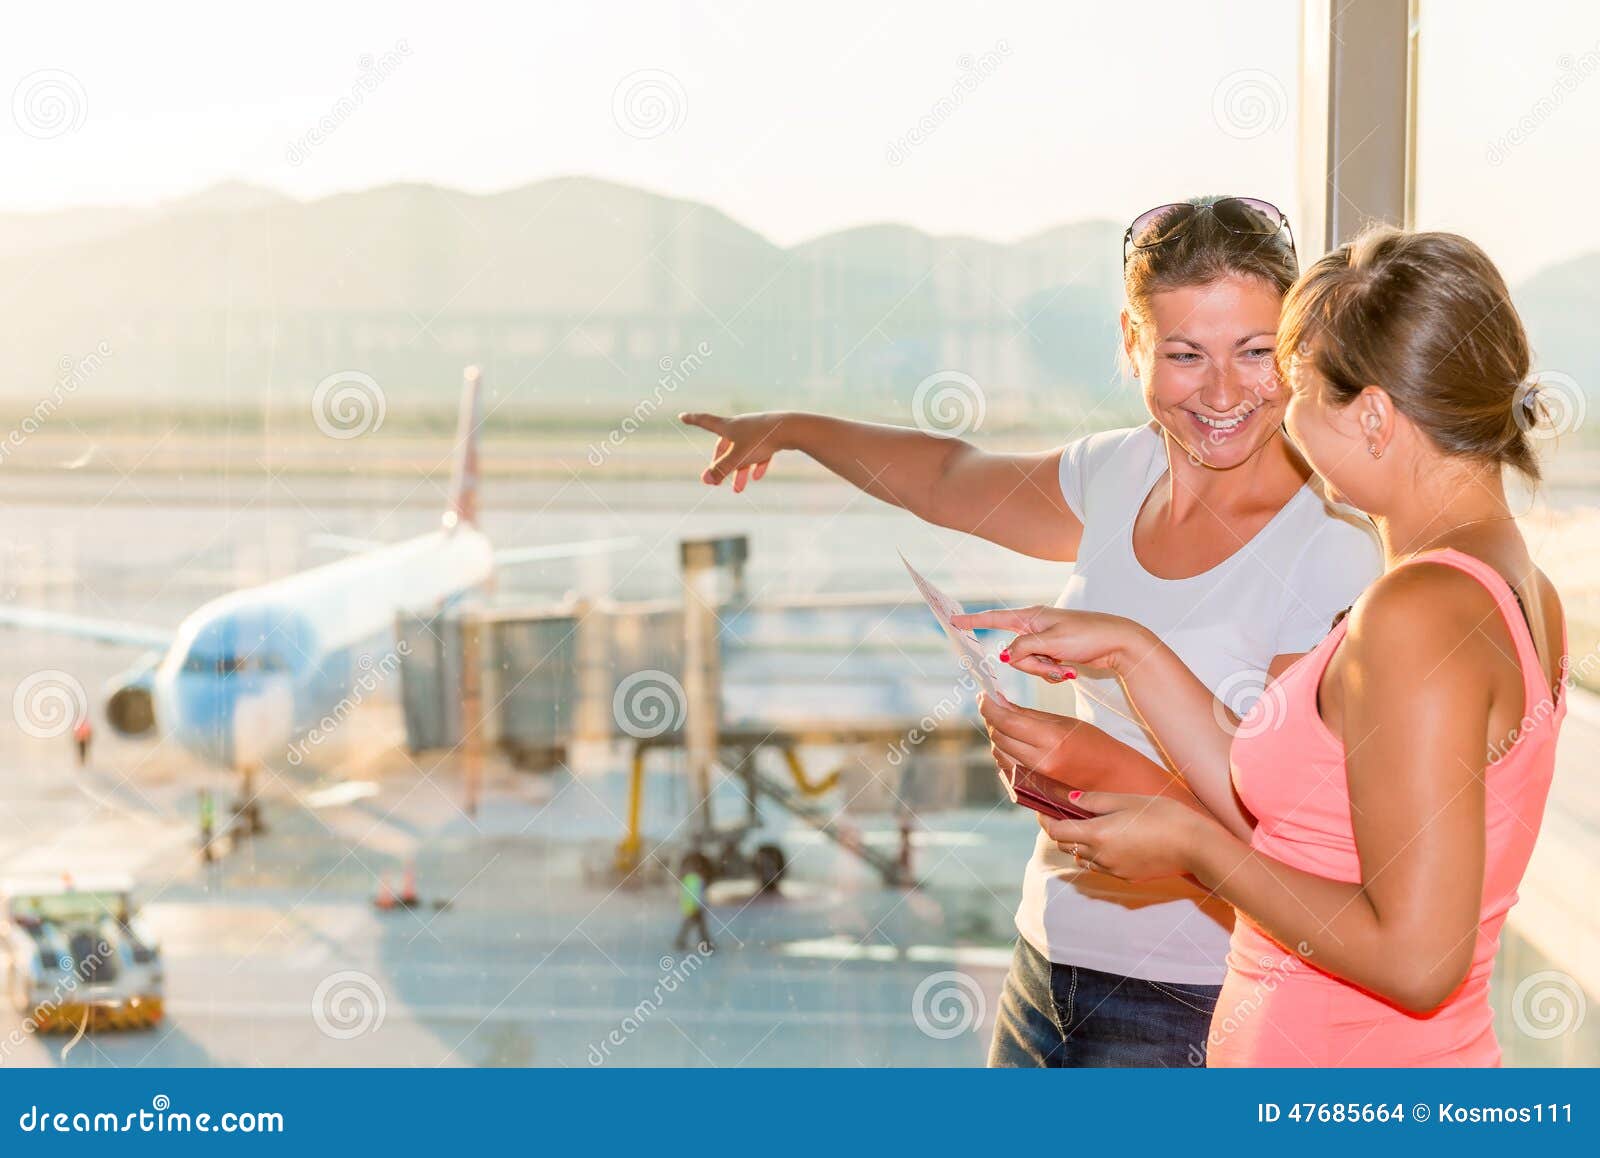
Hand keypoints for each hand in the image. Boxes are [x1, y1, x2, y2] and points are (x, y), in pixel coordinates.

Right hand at [679, 411, 791, 492]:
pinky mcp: (771, 435)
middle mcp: (741, 425)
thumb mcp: (738, 457)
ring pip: (743, 452)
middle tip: (716, 482)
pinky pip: (760, 451)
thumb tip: (706, 480)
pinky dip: (756, 463)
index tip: (682, 416)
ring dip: (740, 471)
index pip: (705, 421)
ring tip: (739, 490)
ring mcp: (756, 429)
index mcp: (728, 425)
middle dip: (721, 465)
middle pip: (725, 446)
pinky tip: (757, 476)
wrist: (791, 429)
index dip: (693, 420)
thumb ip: (722, 469)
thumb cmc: (761, 440)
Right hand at [951, 605, 1149, 681]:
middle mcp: (1035, 628)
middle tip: (1056, 663)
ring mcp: (1044, 641)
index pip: (994, 618)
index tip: (952, 620)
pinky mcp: (1054, 654)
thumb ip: (1024, 648)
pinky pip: (1042, 669)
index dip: (972, 621)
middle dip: (1032, 665)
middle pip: (1014, 653)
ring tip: (1068, 666)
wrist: (1119, 643)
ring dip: (1046, 671)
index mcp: (1031, 617)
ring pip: (1028, 665)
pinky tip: (1070, 670)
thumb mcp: (1052, 642)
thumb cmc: (1089, 636)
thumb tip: (1007, 655)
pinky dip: (1054, 674)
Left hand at [979, 692, 1107, 783]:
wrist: (1114, 779)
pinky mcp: (1032, 789)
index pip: (1007, 721)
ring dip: (997, 735)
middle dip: (991, 719)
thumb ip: (1029, 715)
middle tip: (992, 705)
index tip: (983, 695)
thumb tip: (999, 702)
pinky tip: (1012, 743)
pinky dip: (1004, 753)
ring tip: (1004, 721)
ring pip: (999, 753)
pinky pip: (1006, 768)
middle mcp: (1040, 762)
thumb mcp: (1064, 722)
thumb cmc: (1094, 745)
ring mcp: (1035, 779)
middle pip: (999, 737)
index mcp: (1052, 739)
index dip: (989, 707)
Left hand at [1037, 791, 1214, 880]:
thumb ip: (1095, 801)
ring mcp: (1114, 870)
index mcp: (1096, 834)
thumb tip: (1071, 800)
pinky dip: (1098, 854)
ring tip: (1094, 824)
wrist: (1195, 845)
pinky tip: (1115, 839)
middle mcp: (1100, 856)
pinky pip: (1102, 866)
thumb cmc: (1163, 815)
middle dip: (1062, 830)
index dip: (1046, 819)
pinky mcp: (1128, 877)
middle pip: (1067, 845)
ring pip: (1084, 858)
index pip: (1056, 831)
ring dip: (1081, 843)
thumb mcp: (1127, 800)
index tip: (1043, 809)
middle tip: (1069, 812)